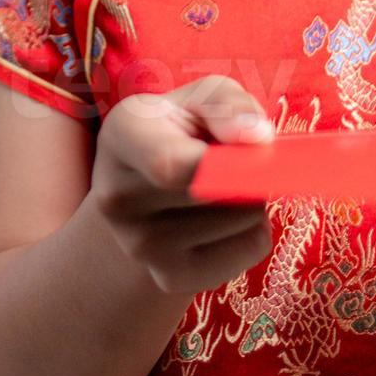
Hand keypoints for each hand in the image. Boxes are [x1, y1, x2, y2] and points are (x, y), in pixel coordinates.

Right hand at [89, 76, 276, 298]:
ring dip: (252, 200)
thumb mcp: (200, 97)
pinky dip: (253, 231)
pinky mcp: (170, 278)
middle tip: (234, 159)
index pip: (171, 166)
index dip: (225, 161)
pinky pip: (250, 250)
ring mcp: (140, 246)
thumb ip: (228, 104)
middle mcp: (118, 198)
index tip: (256, 145)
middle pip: (221, 191)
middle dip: (250, 170)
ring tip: (221, 189)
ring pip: (243, 220)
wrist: (139, 193)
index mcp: (121, 136)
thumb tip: (258, 140)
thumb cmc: (178, 130)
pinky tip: (222, 219)